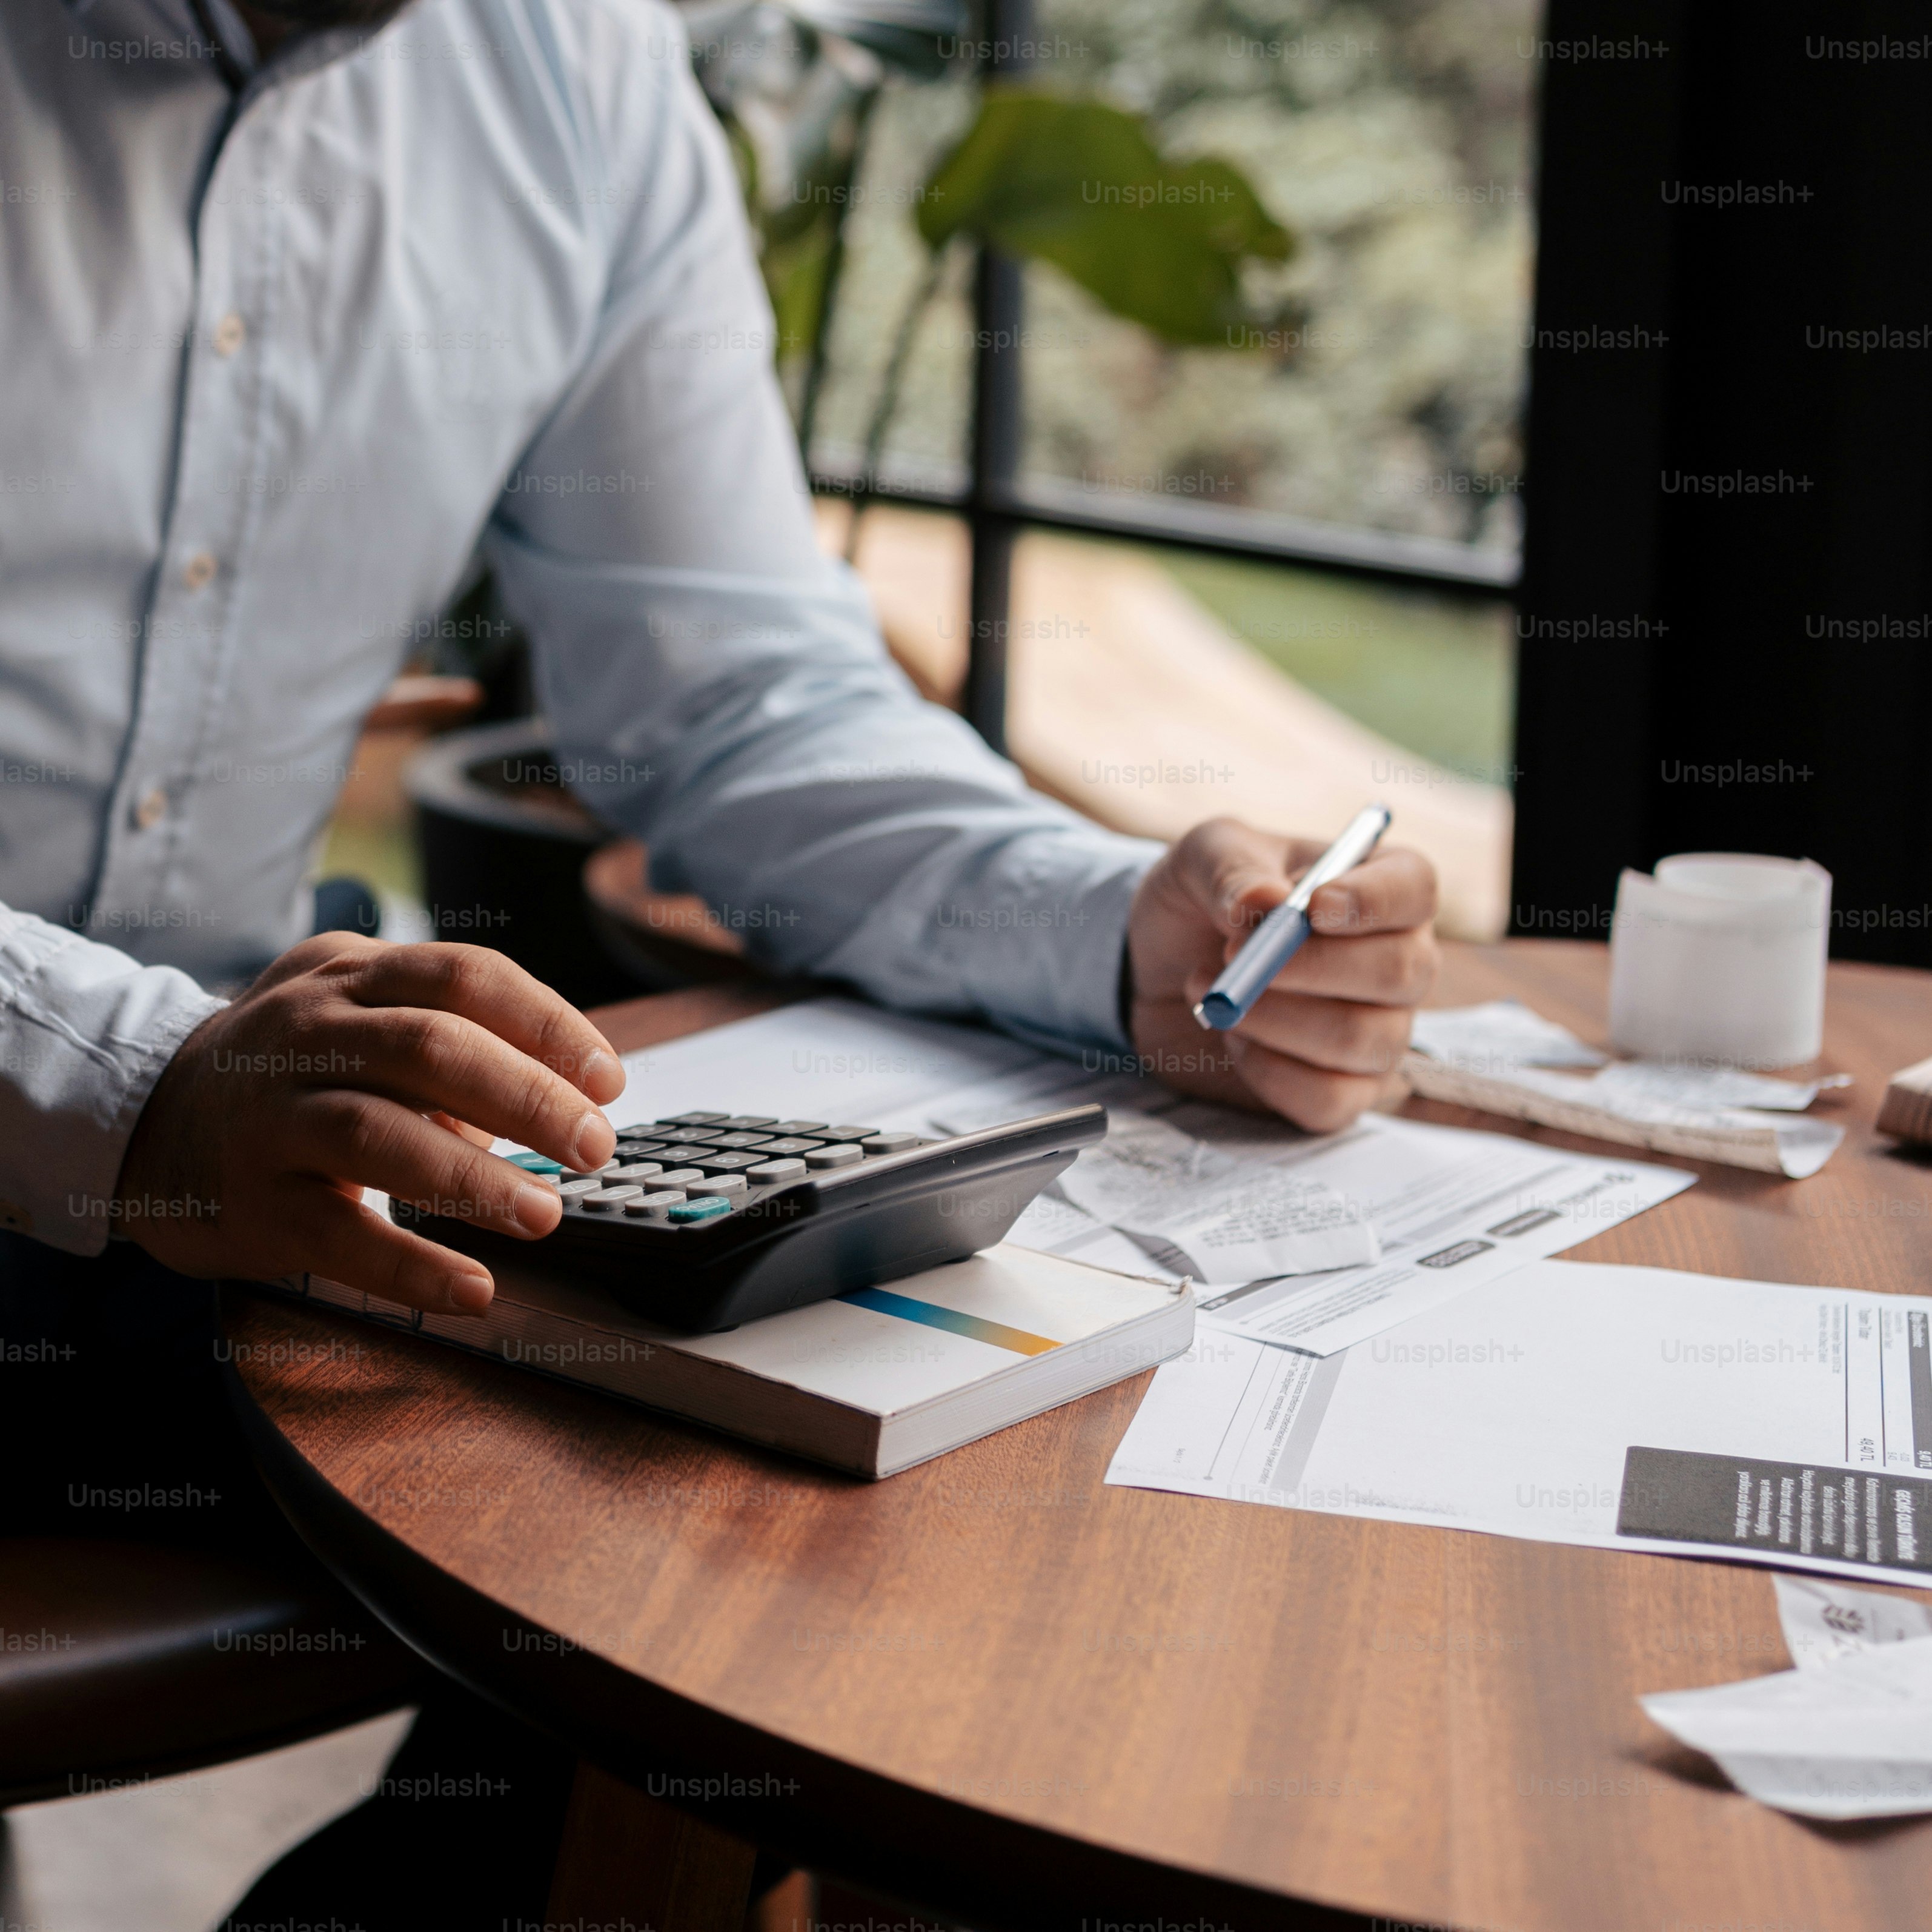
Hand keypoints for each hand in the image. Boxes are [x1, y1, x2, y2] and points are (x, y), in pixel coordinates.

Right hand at [113, 935, 624, 1315]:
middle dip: (529, 1098)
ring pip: (380, 1132)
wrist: (151, 1120)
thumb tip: (568, 1098)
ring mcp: (271, 1113)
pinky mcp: (252, 1199)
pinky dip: (412, 1266)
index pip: (466, 976)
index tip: (609, 1080)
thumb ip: (457, 1043)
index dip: (548, 1025)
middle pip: (431, 1047)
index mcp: (353, 975)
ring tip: (545, 1214)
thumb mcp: (365, 1019)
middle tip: (594, 1146)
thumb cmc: (301, 1073)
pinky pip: (337, 1234)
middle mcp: (306, 1031)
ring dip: (476, 1178)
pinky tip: (473, 1289)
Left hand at [1125, 817, 1438, 1130]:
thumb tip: (1266, 903)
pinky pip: (1330, 1098)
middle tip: (1235, 954)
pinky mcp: (1345, 1090)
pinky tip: (1235, 1041)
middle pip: (1401, 970)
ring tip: (1216, 995)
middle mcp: (1398, 960)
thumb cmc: (1200, 902)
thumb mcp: (1201, 858)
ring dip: (1273, 1018)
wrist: (1161, 973)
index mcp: (1379, 885)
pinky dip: (1269, 1073)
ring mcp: (1379, 1031)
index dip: (1374, 900)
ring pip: (1361, 1038)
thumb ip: (1231, 870)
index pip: (1415, 888)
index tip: (1313, 908)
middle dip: (1311, 967)